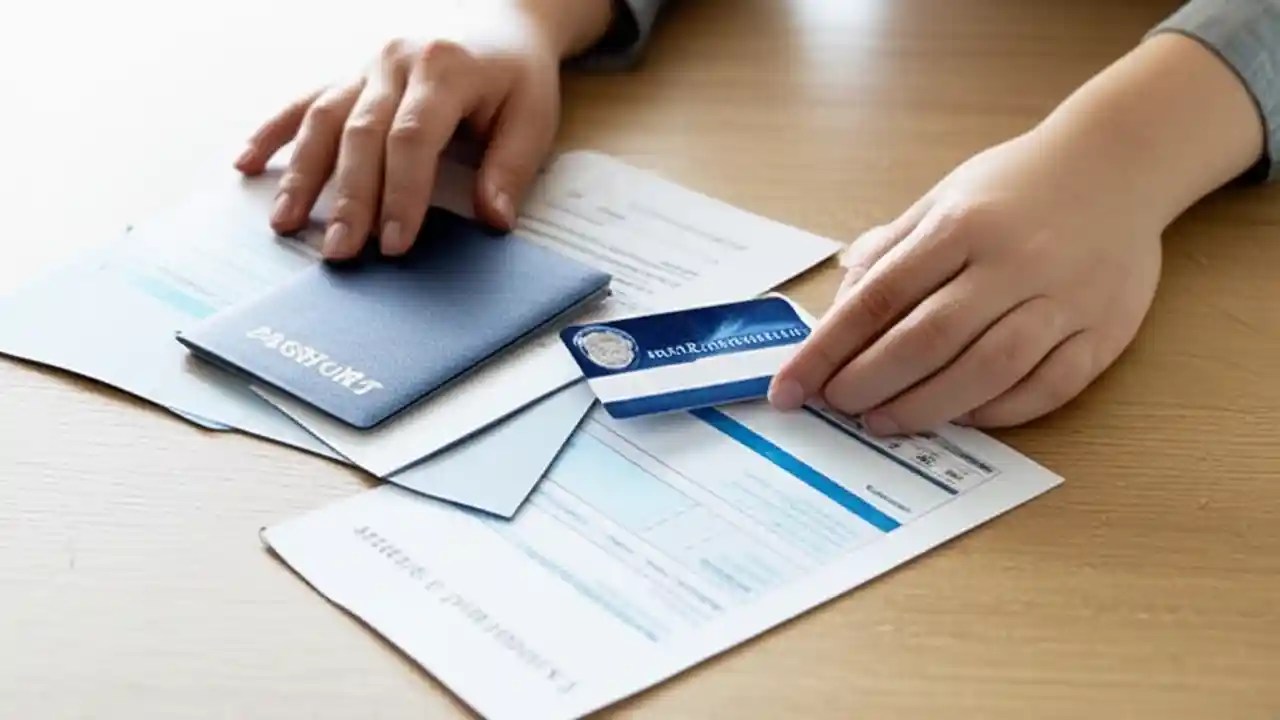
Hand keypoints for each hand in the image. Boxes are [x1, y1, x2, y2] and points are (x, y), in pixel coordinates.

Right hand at [233, 0, 613, 259]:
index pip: (413, 137)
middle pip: (361, 134)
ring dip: (301, 174)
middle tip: (339, 252)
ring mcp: (365, 64)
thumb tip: (494, 221)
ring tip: (285, 223)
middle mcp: (396, 61)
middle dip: (348, 198)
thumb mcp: (533, 117)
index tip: (394, 244)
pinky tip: (246, 164)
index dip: (401, 193)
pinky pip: (303, 101)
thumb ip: (511, 169)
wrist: (502, 23)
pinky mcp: (347, 73)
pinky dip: (272, 132)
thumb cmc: (516, 77)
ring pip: (323, 119)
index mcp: (445, 68)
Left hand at [768, 129, 1163, 433]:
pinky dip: (999, 411)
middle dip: (869, 383)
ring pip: (989, 369)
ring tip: (885, 422)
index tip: (789, 388)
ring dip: (927, 407)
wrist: (1120, 162)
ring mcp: (1064, 298)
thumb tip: (836, 311)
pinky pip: (1048, 386)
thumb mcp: (943, 199)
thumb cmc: (1016, 187)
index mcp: (961, 225)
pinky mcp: (1106, 330)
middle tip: (837, 406)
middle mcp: (1013, 261)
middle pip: (928, 339)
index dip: (826, 350)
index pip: (877, 298)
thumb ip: (889, 253)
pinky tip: (961, 416)